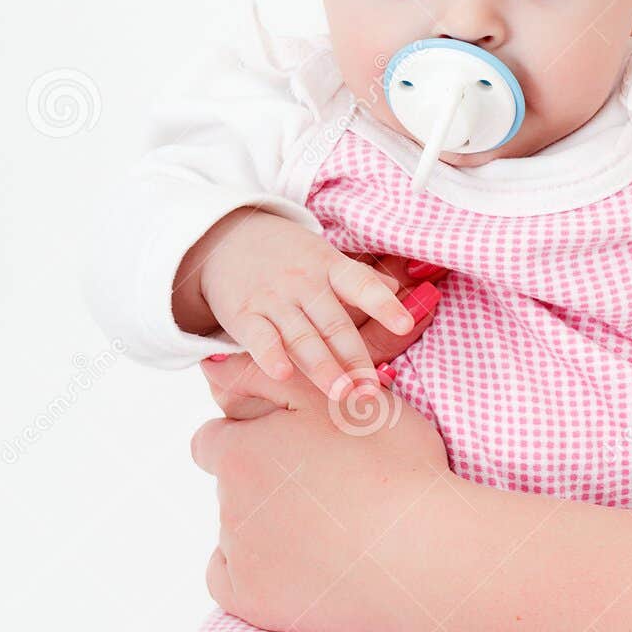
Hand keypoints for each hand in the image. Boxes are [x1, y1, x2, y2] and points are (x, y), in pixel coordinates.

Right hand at [178, 207, 442, 395]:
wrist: (226, 239)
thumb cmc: (288, 256)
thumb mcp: (325, 257)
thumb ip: (360, 278)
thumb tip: (399, 288)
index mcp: (330, 268)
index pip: (361, 285)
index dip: (383, 305)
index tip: (405, 326)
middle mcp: (304, 283)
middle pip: (334, 324)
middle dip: (355, 358)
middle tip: (372, 390)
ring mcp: (274, 299)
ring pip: (302, 337)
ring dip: (322, 366)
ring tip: (341, 393)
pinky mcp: (244, 315)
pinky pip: (259, 338)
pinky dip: (270, 355)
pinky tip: (283, 374)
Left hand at [190, 361, 451, 631]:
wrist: (426, 550)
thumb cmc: (391, 463)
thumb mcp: (333, 395)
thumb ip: (263, 376)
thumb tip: (209, 369)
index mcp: (240, 452)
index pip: (213, 441)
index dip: (251, 440)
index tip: (295, 449)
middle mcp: (227, 503)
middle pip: (231, 486)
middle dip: (264, 481)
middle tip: (326, 485)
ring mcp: (238, 557)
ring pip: (237, 531)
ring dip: (269, 524)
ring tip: (331, 526)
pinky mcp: (252, 602)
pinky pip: (229, 581)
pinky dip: (254, 572)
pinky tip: (298, 562)